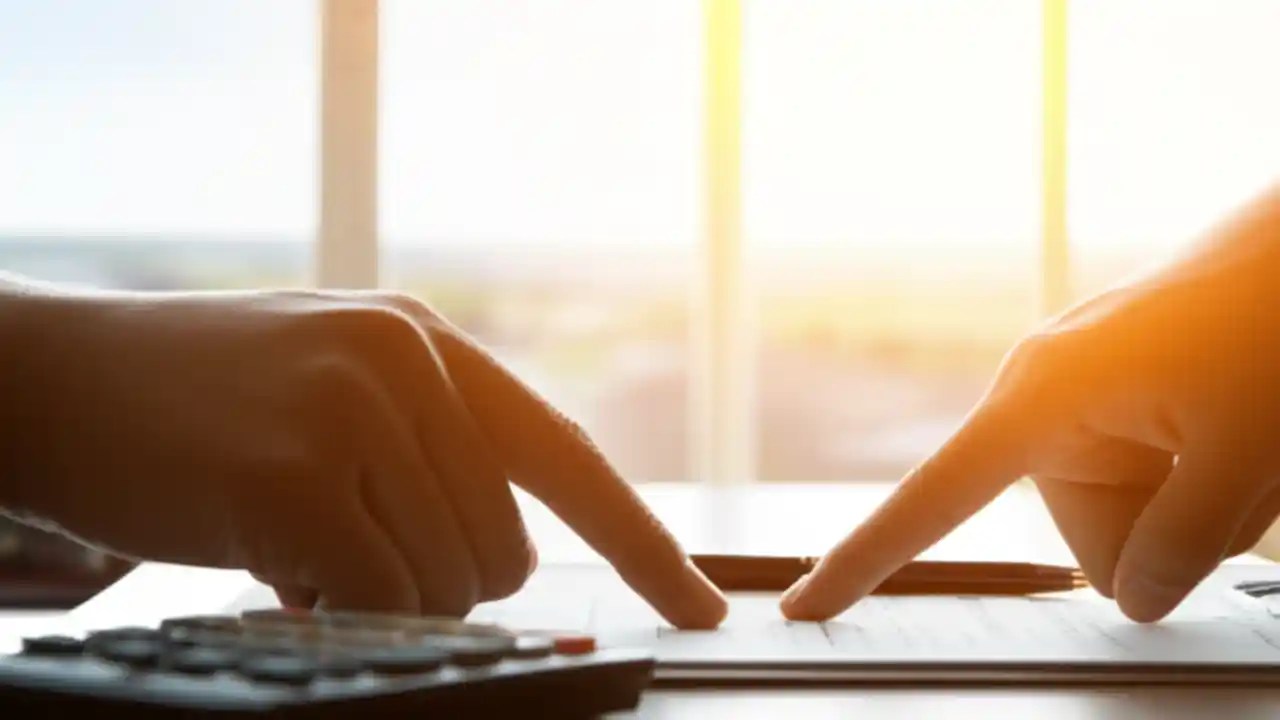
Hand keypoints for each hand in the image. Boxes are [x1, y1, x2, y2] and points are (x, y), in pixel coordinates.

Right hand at [1, 286, 725, 627]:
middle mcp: (404, 363)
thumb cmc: (206, 399)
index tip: (700, 606)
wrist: (58, 374)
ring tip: (292, 533)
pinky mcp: (293, 476)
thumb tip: (503, 562)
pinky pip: (373, 599)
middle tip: (342, 547)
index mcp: (428, 343)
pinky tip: (264, 553)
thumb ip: (428, 449)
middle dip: (436, 581)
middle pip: (502, 551)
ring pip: (445, 586)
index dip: (642, 541)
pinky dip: (328, 605)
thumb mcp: (337, 384)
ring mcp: (350, 413)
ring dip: (374, 593)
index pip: (565, 457)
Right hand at [780, 183, 1279, 623]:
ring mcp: (1083, 392)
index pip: (928, 503)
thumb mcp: (1242, 452)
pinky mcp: (1118, 390)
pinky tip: (1241, 429)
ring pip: (1129, 514)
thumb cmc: (1273, 320)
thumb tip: (1139, 599)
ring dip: (1197, 501)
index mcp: (1037, 399)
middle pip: (1088, 536)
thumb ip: (1181, 544)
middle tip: (1233, 468)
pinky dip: (1198, 475)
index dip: (863, 563)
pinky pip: (1145, 474)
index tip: (802, 608)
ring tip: (1244, 433)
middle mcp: (1042, 395)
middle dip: (1165, 532)